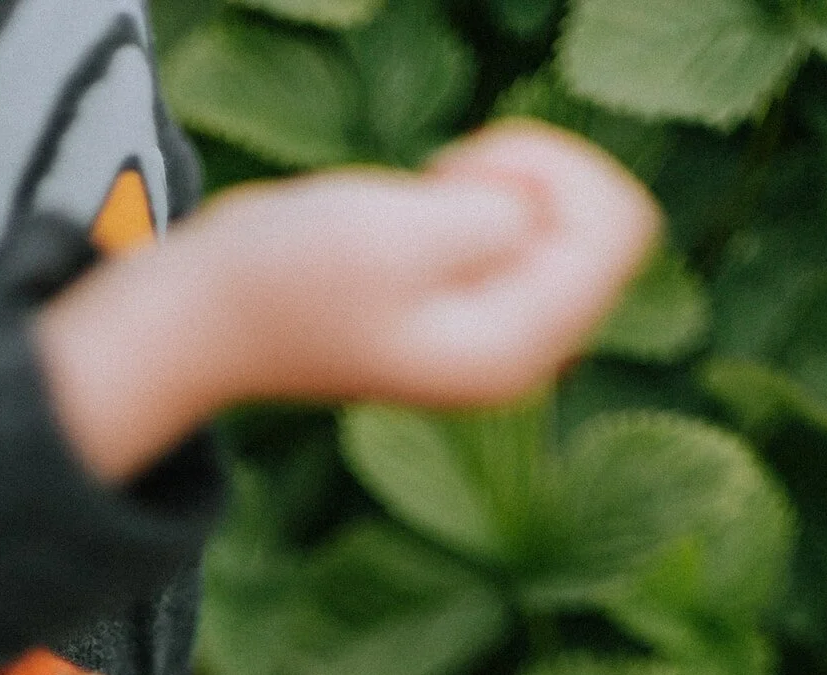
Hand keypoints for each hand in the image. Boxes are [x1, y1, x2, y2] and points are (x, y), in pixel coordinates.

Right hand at [36, 122, 659, 482]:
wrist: (210, 315)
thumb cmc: (290, 277)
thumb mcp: (404, 229)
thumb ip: (498, 217)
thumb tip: (535, 216)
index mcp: (516, 350)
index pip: (617, 226)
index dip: (555, 167)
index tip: (467, 174)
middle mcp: (518, 354)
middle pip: (601, 219)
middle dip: (532, 172)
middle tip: (440, 185)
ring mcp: (492, 332)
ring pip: (560, 215)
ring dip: (496, 180)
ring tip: (418, 202)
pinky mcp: (464, 303)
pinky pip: (517, 222)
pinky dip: (475, 194)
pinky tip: (415, 214)